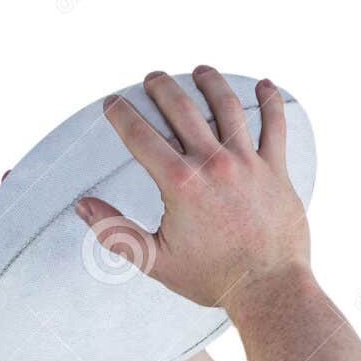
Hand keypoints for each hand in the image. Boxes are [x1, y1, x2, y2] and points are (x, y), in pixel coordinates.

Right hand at [74, 67, 310, 311]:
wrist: (268, 290)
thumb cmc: (213, 279)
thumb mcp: (156, 261)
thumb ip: (117, 232)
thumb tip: (83, 207)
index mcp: (180, 183)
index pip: (140, 136)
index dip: (121, 115)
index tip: (112, 104)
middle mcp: (213, 164)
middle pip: (182, 108)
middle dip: (162, 87)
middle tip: (153, 78)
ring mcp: (247, 163)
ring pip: (227, 107)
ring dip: (211, 83)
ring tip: (201, 71)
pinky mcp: (276, 170)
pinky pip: (276, 126)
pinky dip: (271, 103)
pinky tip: (265, 86)